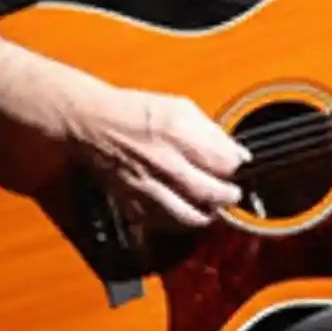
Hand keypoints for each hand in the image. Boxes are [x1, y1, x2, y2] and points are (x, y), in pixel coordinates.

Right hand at [65, 87, 251, 228]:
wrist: (92, 123)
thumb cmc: (136, 112)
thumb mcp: (180, 107)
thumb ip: (211, 131)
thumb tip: (237, 153)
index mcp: (177, 133)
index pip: (224, 162)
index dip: (237, 166)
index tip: (239, 166)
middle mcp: (163, 162)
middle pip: (211, 193)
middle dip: (229, 196)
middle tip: (232, 194)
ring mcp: (147, 186)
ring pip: (188, 215)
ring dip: (207, 214)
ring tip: (212, 208)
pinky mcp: (132, 202)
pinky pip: (163, 223)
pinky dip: (178, 221)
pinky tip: (185, 211)